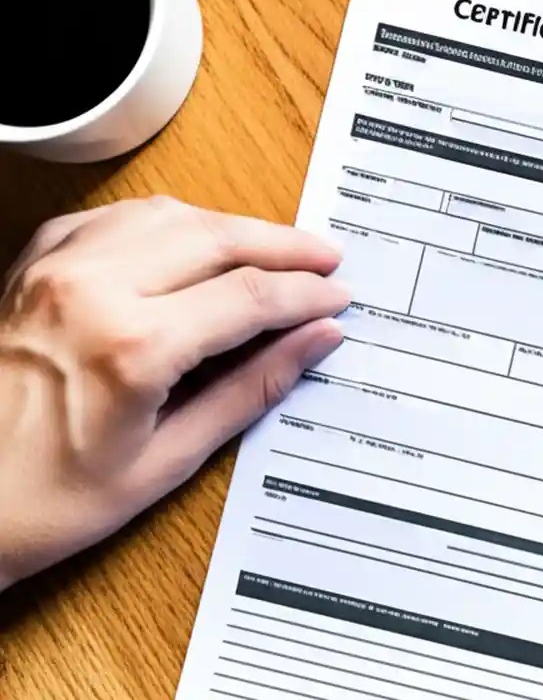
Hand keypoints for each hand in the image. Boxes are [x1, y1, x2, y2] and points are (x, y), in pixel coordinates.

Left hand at [0, 198, 349, 591]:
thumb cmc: (50, 498)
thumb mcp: (168, 458)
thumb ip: (252, 387)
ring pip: (169, 214)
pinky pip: (115, 218)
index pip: (249, 295)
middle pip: (216, 237)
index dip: (305, 292)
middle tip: (326, 258)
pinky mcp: (33, 265)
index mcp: (131, 346)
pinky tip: (191, 245)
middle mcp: (91, 289)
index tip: (338, 296)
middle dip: (283, 245)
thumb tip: (317, 340)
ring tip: (270, 251)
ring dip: (229, 226)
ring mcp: (56, 269)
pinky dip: (165, 223)